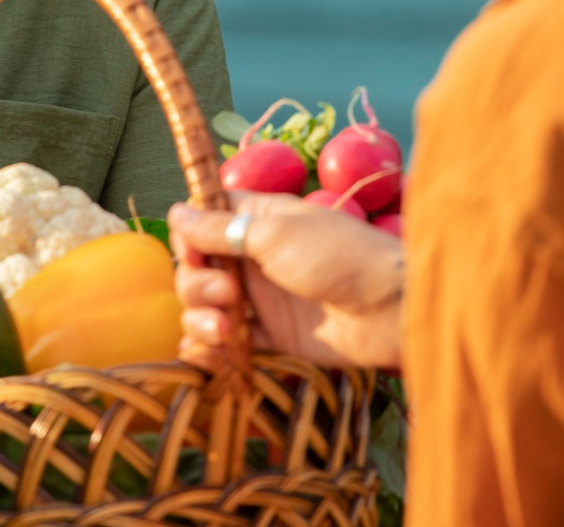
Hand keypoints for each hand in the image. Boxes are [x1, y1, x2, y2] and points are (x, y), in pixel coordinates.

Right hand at [170, 192, 403, 370]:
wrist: (388, 310)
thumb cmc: (337, 257)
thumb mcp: (276, 233)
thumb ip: (222, 229)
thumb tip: (176, 211)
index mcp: (257, 220)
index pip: (203, 222)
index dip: (190, 238)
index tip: (195, 251)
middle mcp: (253, 257)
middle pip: (197, 268)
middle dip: (197, 283)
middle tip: (229, 294)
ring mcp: (262, 298)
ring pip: (206, 306)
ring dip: (201, 316)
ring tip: (225, 329)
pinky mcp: (271, 336)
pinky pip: (226, 341)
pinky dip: (210, 347)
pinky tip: (210, 352)